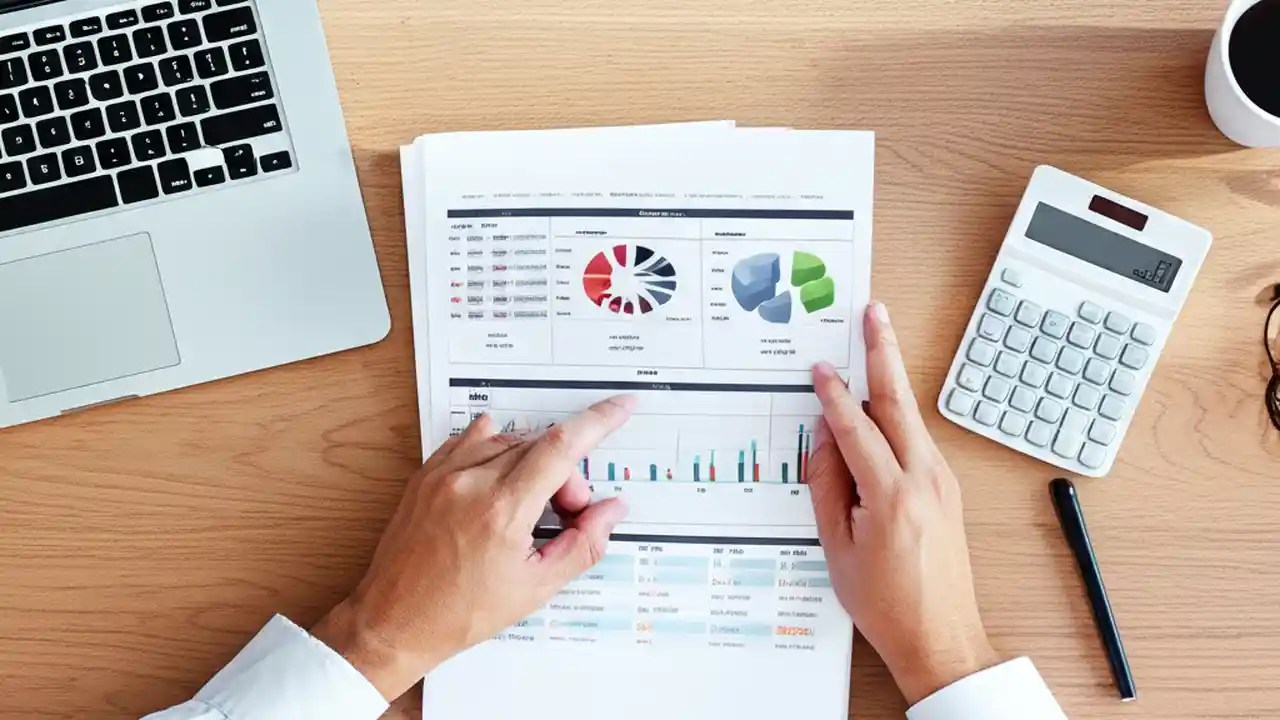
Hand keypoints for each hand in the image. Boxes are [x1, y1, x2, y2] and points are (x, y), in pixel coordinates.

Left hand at [311, 397, 634, 700]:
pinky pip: (469, 439)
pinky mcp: (425, 475)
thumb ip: (583, 544)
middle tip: (564, 513)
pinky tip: (500, 474)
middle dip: (565, 473)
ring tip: (527, 506)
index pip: (562, 448)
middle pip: (540, 446)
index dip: (598, 422)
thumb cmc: (458, 613)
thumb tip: (611, 511)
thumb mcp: (535, 589)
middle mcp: (471, 483)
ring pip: (508, 440)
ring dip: (532, 462)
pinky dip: (495, 448)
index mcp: (502, 511)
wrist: (394, 622)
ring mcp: (444, 475)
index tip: (620, 407)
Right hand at [807, 302, 999, 704]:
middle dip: (884, 352)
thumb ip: (827, 485)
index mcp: (892, 497)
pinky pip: (917, 440)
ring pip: (910, 417)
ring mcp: (943, 482)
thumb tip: (825, 436)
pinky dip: (896, 416)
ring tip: (876, 342)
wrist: (941, 637)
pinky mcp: (948, 488)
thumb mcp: (837, 547)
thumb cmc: (886, 604)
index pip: (856, 428)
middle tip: (874, 313)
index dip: (834, 394)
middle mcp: (925, 480)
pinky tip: (880, 406)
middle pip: (898, 402)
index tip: (819, 367)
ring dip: (891, 378)